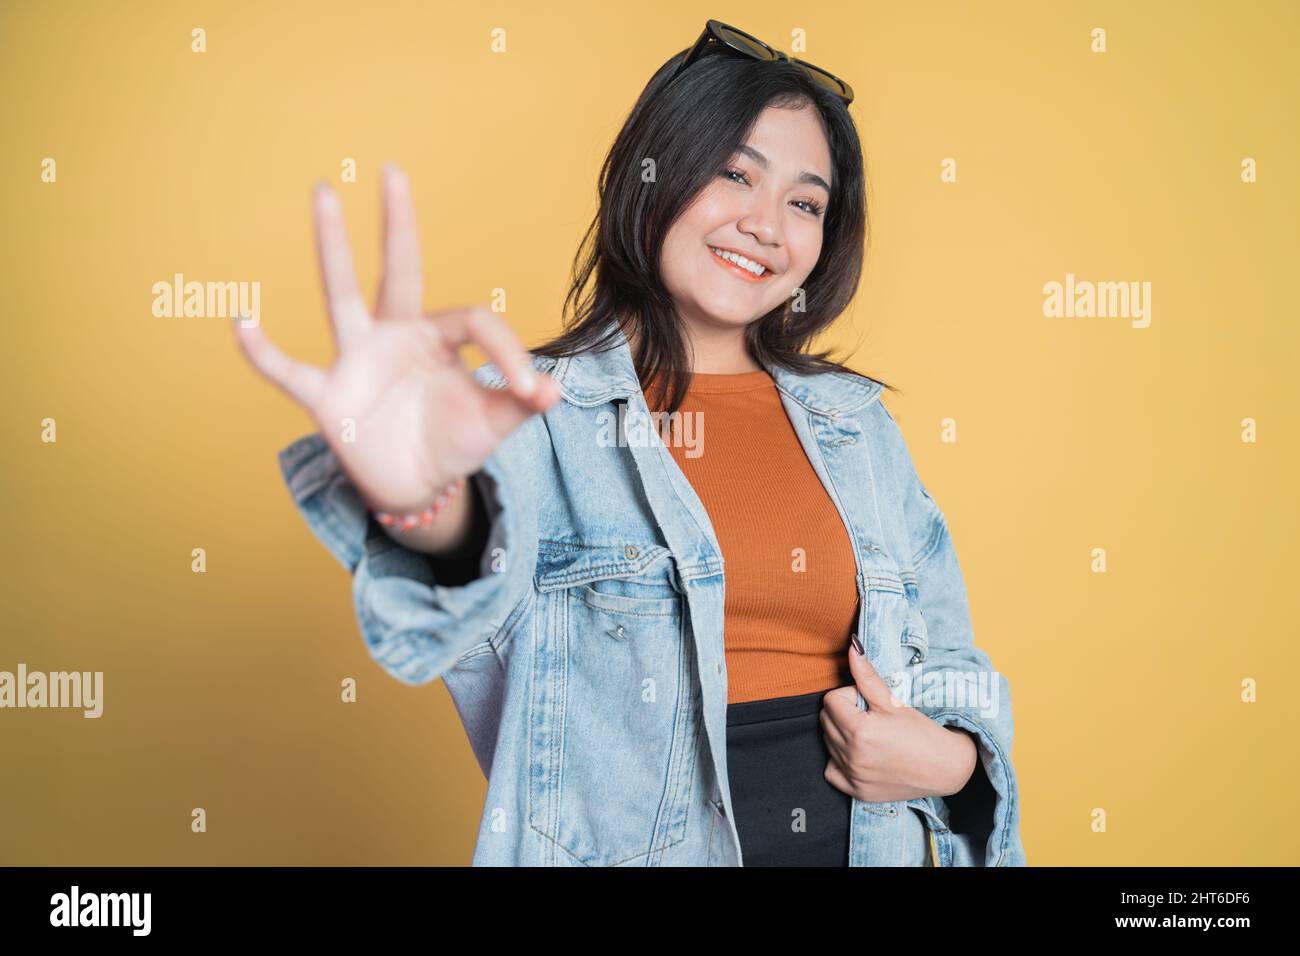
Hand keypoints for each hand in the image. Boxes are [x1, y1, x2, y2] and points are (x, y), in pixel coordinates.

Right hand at [233, 164, 560, 512]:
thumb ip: (522, 404)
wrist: (416, 485)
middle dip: (396, 223)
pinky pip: (287, 371)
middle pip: (397, 269)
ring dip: (332, 246)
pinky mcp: (327, 395)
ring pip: (341, 295)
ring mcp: (358, 359)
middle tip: (392, 170)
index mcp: (440, 339)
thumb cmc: (453, 442)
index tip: (528, 389)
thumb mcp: (494, 424)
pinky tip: (241, 323)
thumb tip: (554, 390)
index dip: (506, 351)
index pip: (474, 321)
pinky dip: (263, 352)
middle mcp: (396, 335)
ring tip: (324, 192)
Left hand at [820, 642, 977, 802]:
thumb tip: (853, 646)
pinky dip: (840, 761)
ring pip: (828, 743)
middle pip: (826, 720)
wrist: (945, 768)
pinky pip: (831, 770)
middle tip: (871, 717)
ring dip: (842, 734)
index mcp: (859, 730)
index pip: (831, 700)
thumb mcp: (893, 701)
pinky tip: (860, 754)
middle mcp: (851, 756)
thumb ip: (867, 675)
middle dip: (844, 712)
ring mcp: (852, 776)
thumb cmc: (921, 732)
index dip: (850, 696)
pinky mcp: (856, 791)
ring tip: (871, 735)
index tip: (870, 702)